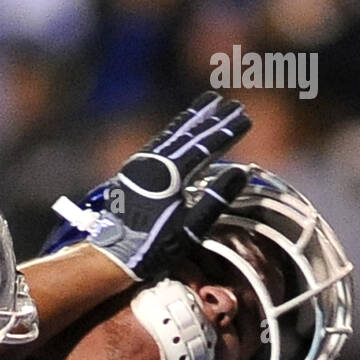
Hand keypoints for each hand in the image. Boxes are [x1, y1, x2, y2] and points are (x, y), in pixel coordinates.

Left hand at [61, 92, 249, 280]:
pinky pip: (158, 143)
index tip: (245, 119)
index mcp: (169, 174)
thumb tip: (240, 172)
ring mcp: (140, 165)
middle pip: (188, 134)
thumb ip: (216, 199)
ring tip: (208, 104)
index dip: (227, 132)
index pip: (205, 146)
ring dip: (192, 119)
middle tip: (233, 104)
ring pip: (171, 134)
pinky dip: (173, 132)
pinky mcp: (132, 171)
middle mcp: (153, 162)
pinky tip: (179, 130)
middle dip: (213, 118)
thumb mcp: (191, 228)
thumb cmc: (154, 247)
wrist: (113, 255)